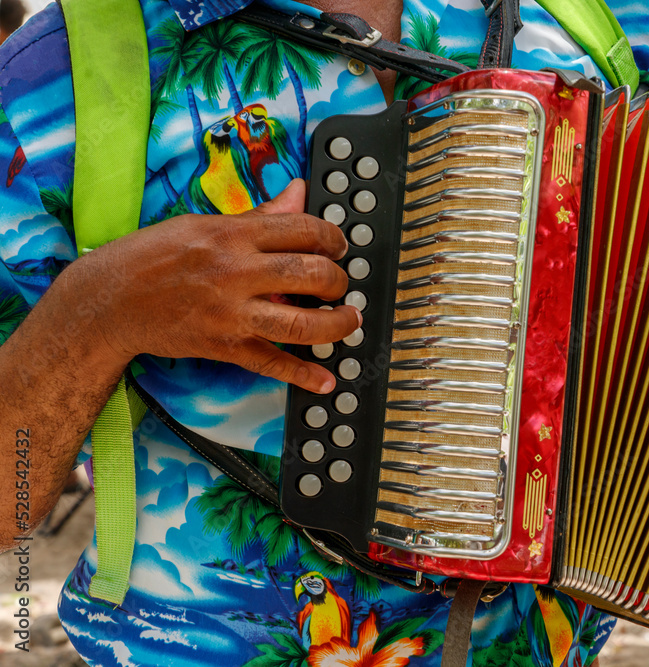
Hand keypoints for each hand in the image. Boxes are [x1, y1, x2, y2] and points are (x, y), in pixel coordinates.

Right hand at [57, 179, 357, 393]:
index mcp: (233, 234)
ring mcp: (232, 312)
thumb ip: (259, 214)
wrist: (109, 300)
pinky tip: (325, 379)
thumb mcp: (203, 223)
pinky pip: (272, 363)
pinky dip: (303, 375)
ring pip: (302, 323)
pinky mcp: (224, 346)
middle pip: (311, 274)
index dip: (333, 239)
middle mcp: (236, 271)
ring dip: (337, 325)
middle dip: (338, 281)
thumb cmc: (153, 256)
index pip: (304, 230)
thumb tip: (298, 192)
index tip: (338, 247)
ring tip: (348, 320)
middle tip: (341, 285)